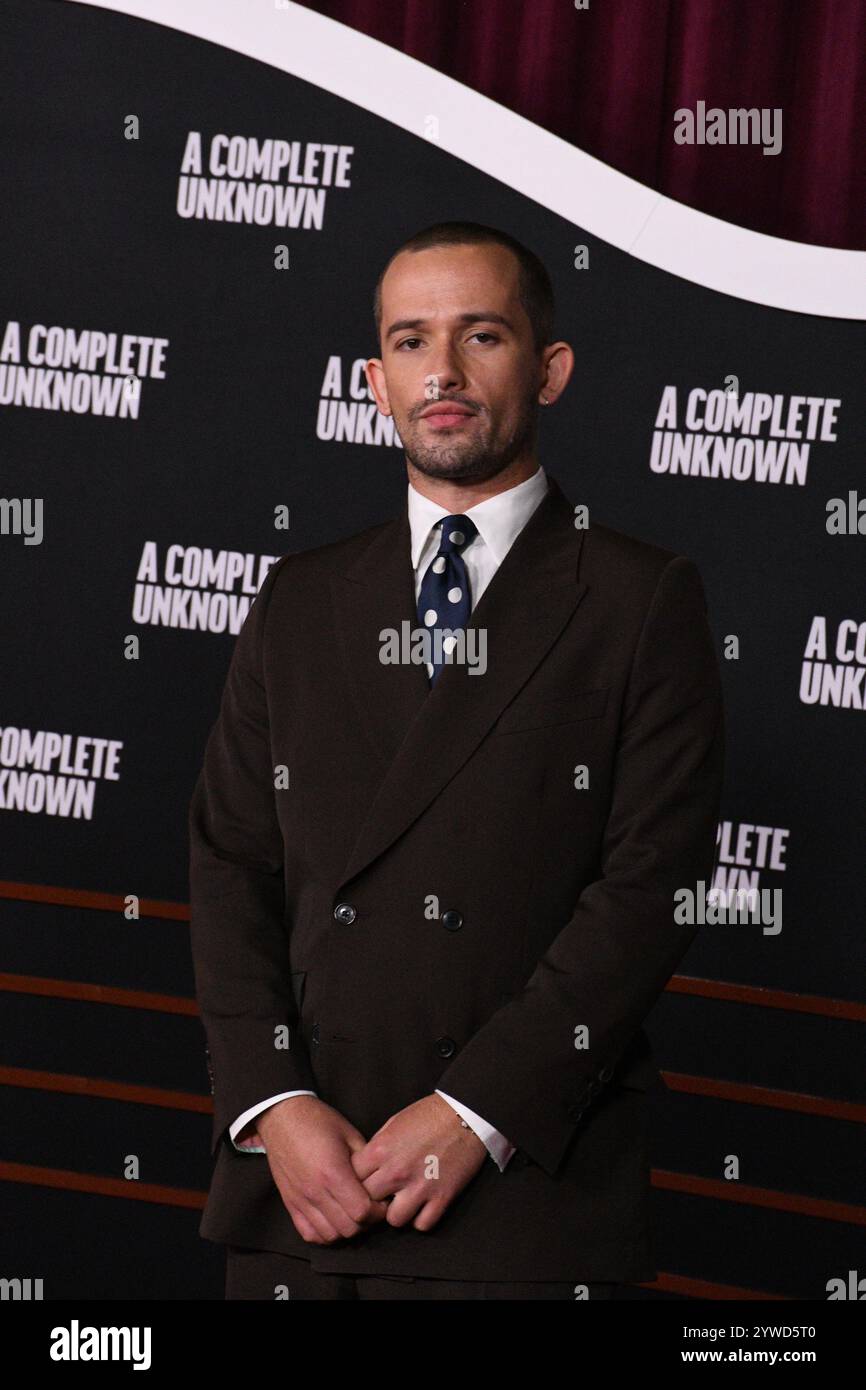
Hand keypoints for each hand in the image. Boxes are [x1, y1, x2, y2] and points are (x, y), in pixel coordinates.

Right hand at [256, 1095, 390, 1244]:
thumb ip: (366, 1161)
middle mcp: (315, 1191)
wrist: (282, 1117)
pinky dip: (324, 1233)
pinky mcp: (290, 1204)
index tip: (382, 1200)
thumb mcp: (349, 1134)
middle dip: (366, 1222)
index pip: (362, 1211)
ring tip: (352, 1214)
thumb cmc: (318, 1121)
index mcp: (333, 1172)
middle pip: (348, 1228)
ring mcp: (300, 1200)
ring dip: (346, 1229)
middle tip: (371, 1208)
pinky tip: (333, 1220)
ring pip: (330, 1235)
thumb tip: (381, 1182)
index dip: (378, 1210)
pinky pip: (309, 1233)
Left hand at [350, 1093, 487, 1231]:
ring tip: (403, 1202)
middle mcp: (396, 1171)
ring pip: (394, 1221)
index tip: (364, 1182)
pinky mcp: (442, 1198)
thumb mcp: (394, 1123)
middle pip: (368, 1202)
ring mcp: (420, 1187)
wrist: (464, 1115)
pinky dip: (421, 1218)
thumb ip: (377, 1147)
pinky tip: (423, 1206)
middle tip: (383, 1195)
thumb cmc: (428, 1115)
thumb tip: (365, 1167)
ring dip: (397, 1212)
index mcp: (381, 1150)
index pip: (352, 1179)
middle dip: (373, 1199)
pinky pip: (422, 1225)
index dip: (356, 1182)